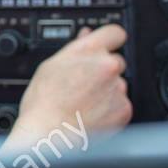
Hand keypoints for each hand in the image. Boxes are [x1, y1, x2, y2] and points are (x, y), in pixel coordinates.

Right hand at [4, 23, 132, 151]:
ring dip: (107, 90)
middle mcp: (107, 66)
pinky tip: (92, 113)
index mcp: (88, 50)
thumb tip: (86, 35)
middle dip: (104, 70)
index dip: (110, 40)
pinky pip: (122, 104)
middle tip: (85, 83)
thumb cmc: (43, 103)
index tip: (107, 47)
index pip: (115, 32)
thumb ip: (74, 49)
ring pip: (118, 84)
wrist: (49, 134)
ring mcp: (118, 88)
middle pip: (116, 61)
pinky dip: (111, 109)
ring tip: (84, 102)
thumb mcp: (50, 66)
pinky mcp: (124, 109)